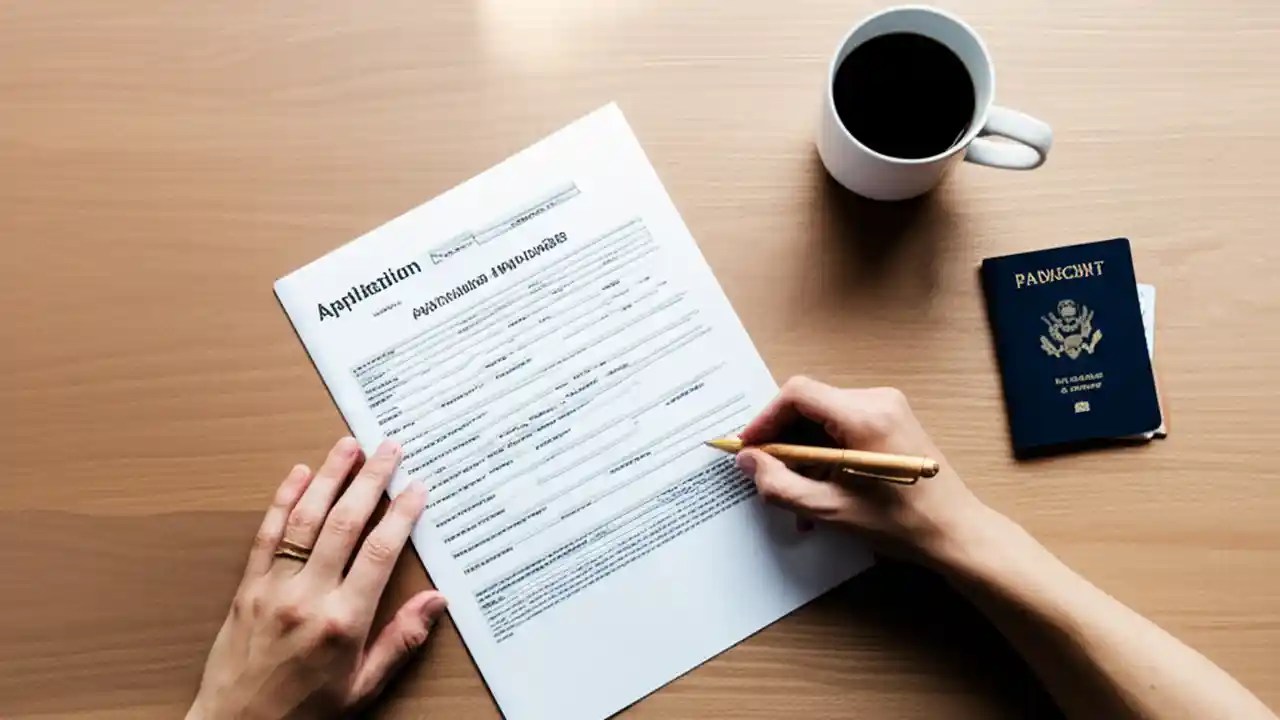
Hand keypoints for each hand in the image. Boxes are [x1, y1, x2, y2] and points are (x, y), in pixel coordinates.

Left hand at [188, 437, 446, 719]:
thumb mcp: (363, 687)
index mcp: (343, 622)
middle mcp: (308, 596)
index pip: (379, 552)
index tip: (416, 488)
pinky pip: (267, 534)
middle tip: (389, 449)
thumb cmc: (303, 714)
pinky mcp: (248, 587)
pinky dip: (282, 500)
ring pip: (305, 519)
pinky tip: (298, 475)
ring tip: (348, 446)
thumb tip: (436, 602)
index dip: (401, 514)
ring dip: (329, 477)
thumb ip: (400, 640)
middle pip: (345, 523)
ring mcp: (274, 588)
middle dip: (370, 480)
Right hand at [737, 377, 992, 564]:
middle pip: (809, 403)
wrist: (956, 532)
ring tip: (796, 492)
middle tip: (766, 474)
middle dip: (782, 440)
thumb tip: (747, 461)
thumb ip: (780, 484)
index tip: (748, 447)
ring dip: (803, 451)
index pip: (797, 394)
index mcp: (864, 416)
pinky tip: (821, 487)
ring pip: (823, 417)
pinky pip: (843, 425)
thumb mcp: (830, 510)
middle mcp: (878, 401)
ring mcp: (888, 408)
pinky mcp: (892, 420)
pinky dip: (824, 452)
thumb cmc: (901, 524)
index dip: (765, 418)